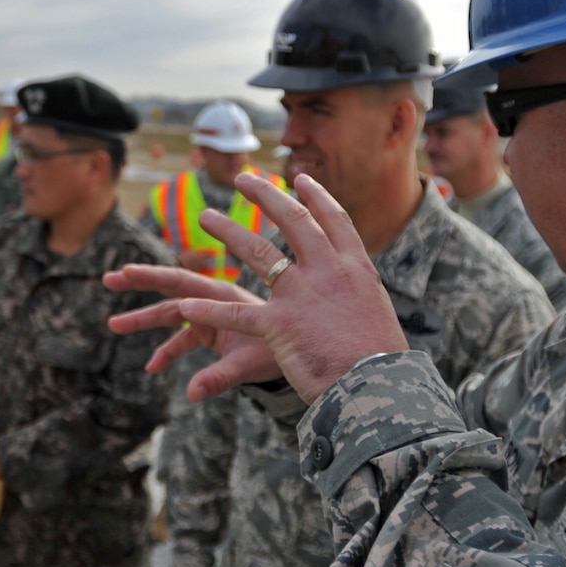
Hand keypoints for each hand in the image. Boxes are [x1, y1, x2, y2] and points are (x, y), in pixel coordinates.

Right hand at [104, 268, 280, 401]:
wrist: (303, 356)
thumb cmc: (280, 353)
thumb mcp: (248, 366)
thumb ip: (219, 377)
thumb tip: (190, 394)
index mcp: (222, 297)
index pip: (182, 282)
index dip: (152, 277)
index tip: (125, 272)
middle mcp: (215, 300)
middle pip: (171, 289)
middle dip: (141, 283)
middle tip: (108, 279)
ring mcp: (213, 316)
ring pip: (172, 313)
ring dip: (144, 317)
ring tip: (113, 324)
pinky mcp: (214, 332)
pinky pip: (185, 339)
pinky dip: (168, 350)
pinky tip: (152, 367)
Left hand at [117, 173, 405, 403]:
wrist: (380, 387)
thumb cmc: (380, 358)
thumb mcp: (375, 311)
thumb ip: (355, 293)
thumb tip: (351, 288)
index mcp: (356, 267)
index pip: (334, 220)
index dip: (317, 197)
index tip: (300, 179)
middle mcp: (329, 271)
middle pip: (293, 221)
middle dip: (265, 195)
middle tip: (243, 179)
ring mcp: (302, 295)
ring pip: (258, 253)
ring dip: (228, 231)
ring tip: (205, 217)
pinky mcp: (280, 324)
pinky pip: (235, 314)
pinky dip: (208, 312)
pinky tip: (185, 306)